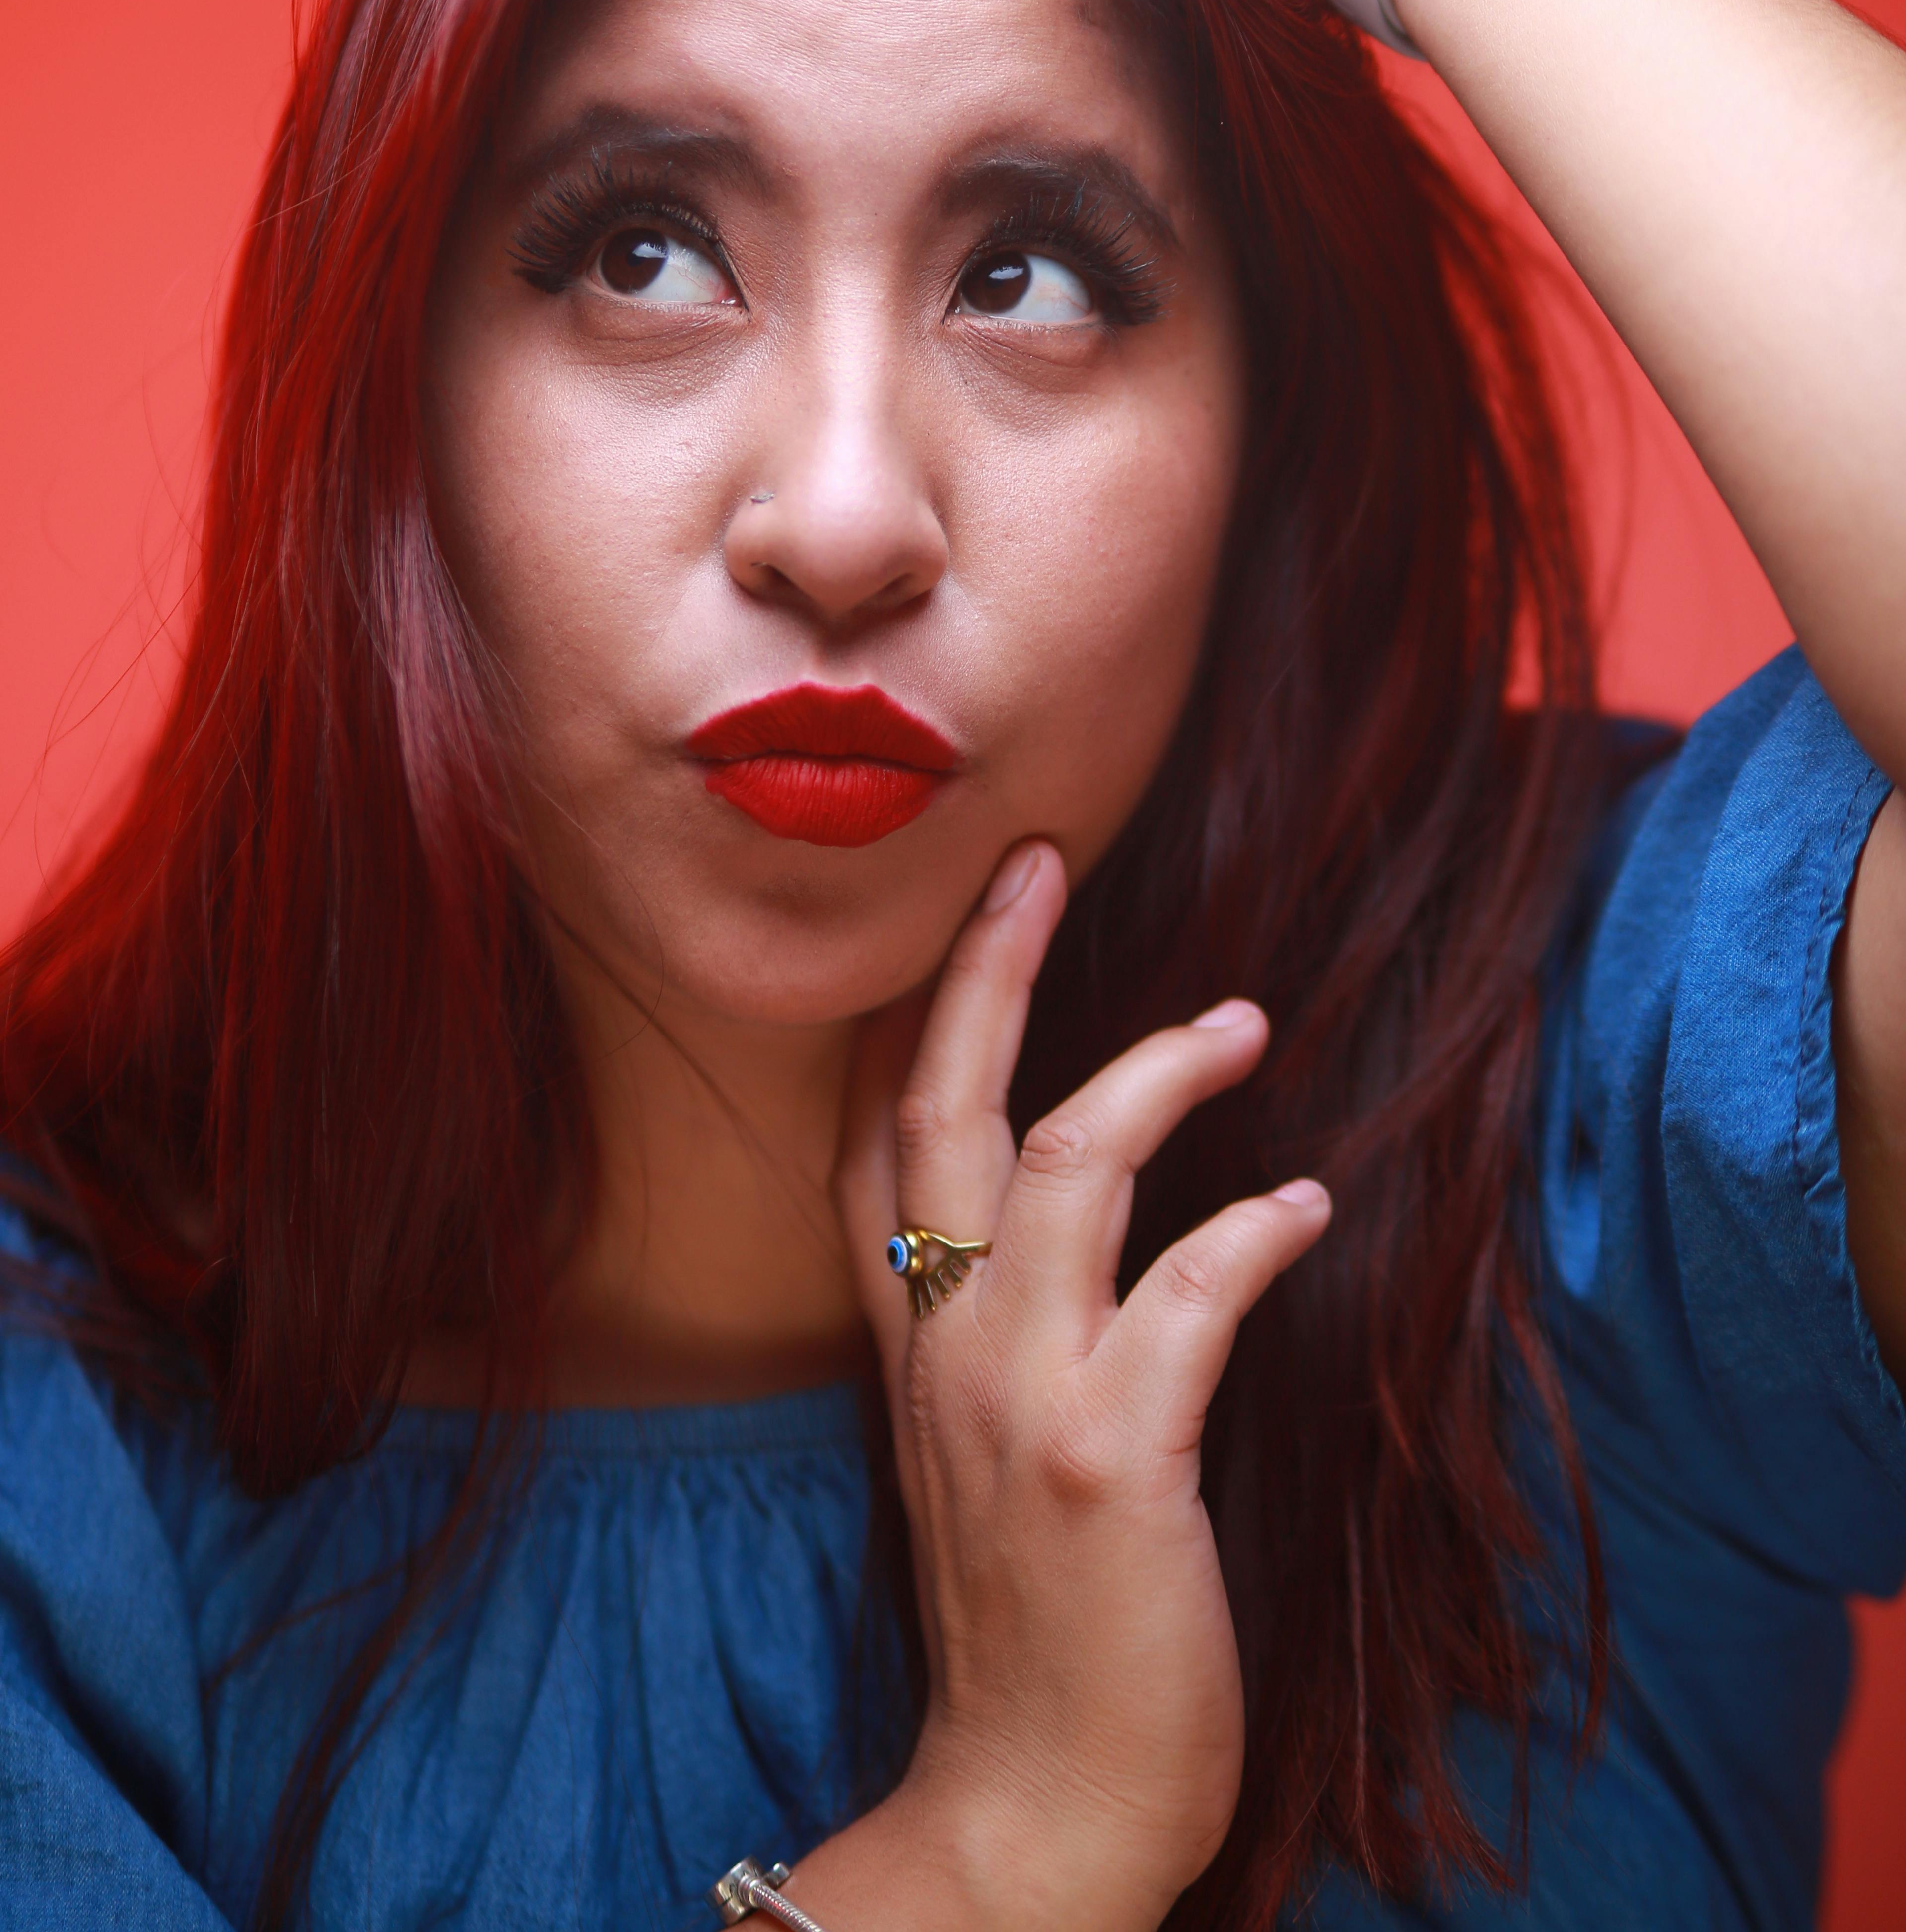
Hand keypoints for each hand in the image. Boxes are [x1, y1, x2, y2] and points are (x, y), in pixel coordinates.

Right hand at [802, 842, 1330, 1931]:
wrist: (1034, 1812)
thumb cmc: (1036, 1629)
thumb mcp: (979, 1459)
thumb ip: (996, 1338)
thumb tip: (1056, 1222)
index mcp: (913, 1351)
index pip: (875, 1146)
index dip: (910, 1016)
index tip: (964, 908)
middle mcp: (947, 1353)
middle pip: (942, 1113)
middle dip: (987, 972)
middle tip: (1039, 862)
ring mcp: (1022, 1400)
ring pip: (1066, 1166)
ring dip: (1158, 1072)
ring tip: (1245, 1021)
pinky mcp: (1109, 1461)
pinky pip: (1188, 1294)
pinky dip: (1254, 1230)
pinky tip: (1308, 1204)